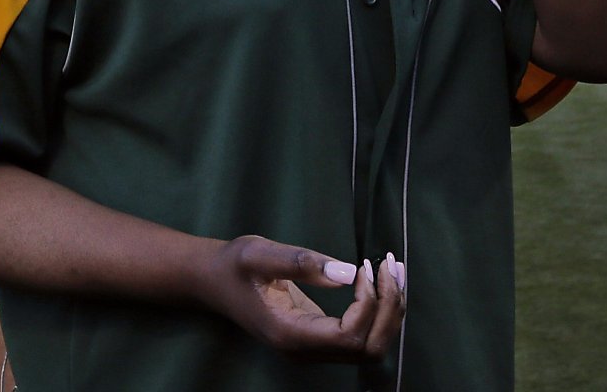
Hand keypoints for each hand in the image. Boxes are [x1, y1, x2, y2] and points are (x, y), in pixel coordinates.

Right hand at [195, 235, 404, 361]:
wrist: (214, 281)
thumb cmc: (233, 266)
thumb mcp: (259, 254)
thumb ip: (301, 263)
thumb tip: (349, 273)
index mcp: (289, 335)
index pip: (349, 336)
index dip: (369, 304)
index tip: (365, 266)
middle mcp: (304, 351)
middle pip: (369, 348)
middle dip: (389, 308)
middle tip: (390, 265)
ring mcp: (313, 349)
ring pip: (371, 346)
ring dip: (390, 309)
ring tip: (393, 268)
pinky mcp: (319, 338)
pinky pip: (362, 336)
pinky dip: (380, 310)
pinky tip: (381, 279)